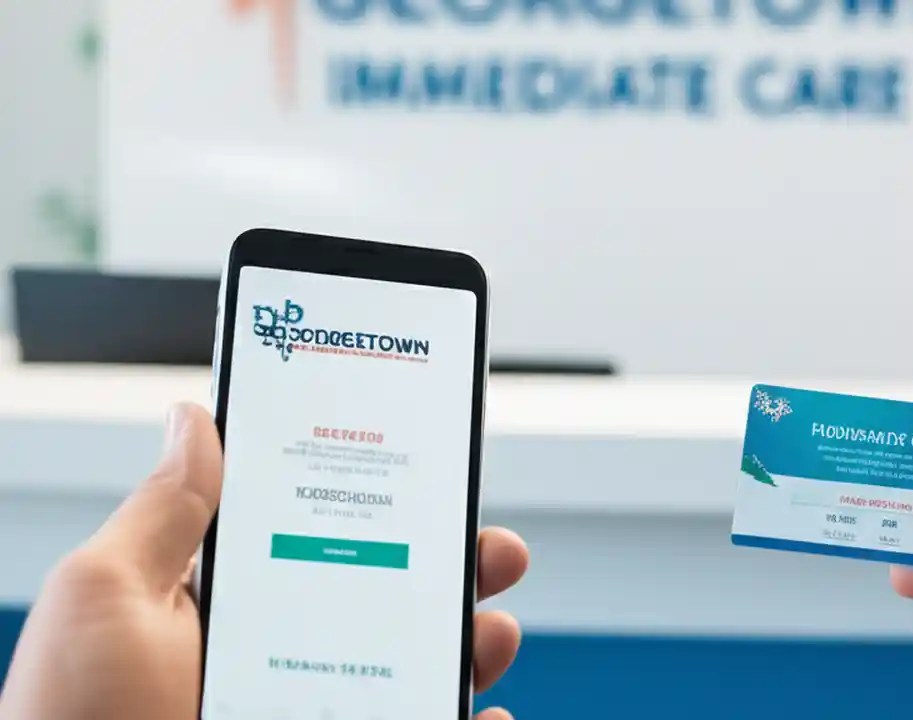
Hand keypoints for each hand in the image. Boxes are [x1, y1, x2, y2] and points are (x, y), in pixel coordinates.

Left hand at [0, 403, 528, 719]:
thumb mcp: (105, 602)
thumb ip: (162, 513)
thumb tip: (194, 423)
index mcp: (218, 609)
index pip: (313, 533)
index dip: (374, 498)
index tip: (422, 468)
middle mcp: (270, 662)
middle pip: (382, 597)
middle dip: (448, 566)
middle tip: (488, 548)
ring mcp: (307, 708)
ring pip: (411, 669)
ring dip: (469, 642)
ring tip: (493, 633)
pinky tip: (485, 712)